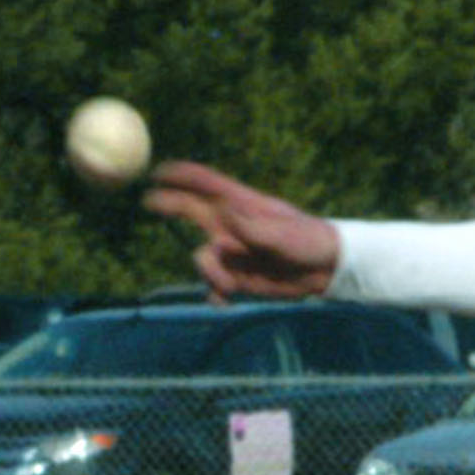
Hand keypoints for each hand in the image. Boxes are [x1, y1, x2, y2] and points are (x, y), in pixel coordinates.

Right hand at [144, 162, 341, 301]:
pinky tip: (222, 302)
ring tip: (228, 286)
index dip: (180, 175)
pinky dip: (216, 294)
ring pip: (202, 258)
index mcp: (240, 205)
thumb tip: (226, 212)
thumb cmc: (308, 242)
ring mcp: (232, 251)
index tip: (157, 171)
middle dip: (168, 204)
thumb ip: (253, 227)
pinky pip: (216, 285)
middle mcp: (229, 225)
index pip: (204, 182)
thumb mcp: (282, 234)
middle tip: (149, 203)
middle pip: (189, 210)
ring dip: (210, 272)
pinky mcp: (238, 276)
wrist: (325, 270)